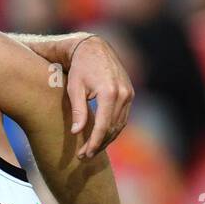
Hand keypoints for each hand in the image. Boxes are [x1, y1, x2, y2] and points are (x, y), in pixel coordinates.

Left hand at [67, 35, 133, 158]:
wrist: (94, 48)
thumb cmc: (80, 68)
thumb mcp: (74, 88)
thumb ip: (78, 110)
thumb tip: (76, 132)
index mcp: (109, 92)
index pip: (103, 126)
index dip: (94, 143)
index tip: (84, 154)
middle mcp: (123, 93)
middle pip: (112, 128)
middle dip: (99, 144)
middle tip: (85, 155)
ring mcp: (129, 93)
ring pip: (120, 125)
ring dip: (107, 139)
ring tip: (92, 149)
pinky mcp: (130, 94)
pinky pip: (123, 118)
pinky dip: (113, 129)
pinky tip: (102, 137)